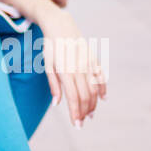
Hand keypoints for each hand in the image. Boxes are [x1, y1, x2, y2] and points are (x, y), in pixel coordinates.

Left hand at [37, 9, 106, 125]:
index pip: (74, 98)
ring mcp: (88, 63)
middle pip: (85, 96)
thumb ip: (53, 85)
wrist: (61, 25)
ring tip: (90, 114)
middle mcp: (79, 68)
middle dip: (84, 112)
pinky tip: (102, 99)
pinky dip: (103, 88)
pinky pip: (101, 77)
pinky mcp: (94, 59)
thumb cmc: (51, 47)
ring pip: (94, 89)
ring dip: (93, 104)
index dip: (76, 113)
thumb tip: (57, 104)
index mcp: (66, 71)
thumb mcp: (47, 65)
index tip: (76, 125)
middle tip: (82, 123)